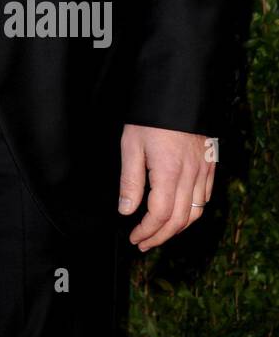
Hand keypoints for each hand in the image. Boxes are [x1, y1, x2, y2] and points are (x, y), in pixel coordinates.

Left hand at [118, 124, 216, 250]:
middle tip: (144, 243)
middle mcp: (191, 175)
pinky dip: (194, 212)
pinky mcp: (210, 164)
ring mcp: (204, 170)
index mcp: (169, 172)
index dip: (146, 231)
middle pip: (179, 220)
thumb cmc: (150, 117)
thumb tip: (126, 211)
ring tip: (160, 234)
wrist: (177, 94)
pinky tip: (181, 214)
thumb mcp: (131, 145)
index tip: (134, 237)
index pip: (160, 215)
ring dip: (177, 229)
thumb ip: (130, 180)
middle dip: (160, 236)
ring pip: (196, 212)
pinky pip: (206, 197)